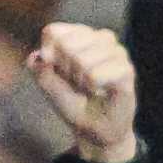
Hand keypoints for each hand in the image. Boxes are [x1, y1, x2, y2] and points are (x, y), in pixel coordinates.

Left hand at [28, 24, 137, 162]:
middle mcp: (101, 38)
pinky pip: (95, 75)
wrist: (93, 130)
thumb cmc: (73, 103)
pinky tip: (100, 91)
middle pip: (66, 44)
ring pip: (81, 59)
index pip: (53, 31)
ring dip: (79, 81)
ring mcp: (116, 52)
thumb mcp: (49, 86)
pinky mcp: (126, 70)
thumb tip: (36, 56)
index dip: (48, 55)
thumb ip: (40, 68)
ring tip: (89, 88)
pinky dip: (91, 88)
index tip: (57, 71)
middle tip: (77, 83)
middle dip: (64, 70)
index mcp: (82, 36)